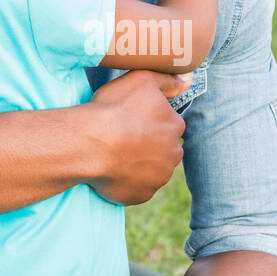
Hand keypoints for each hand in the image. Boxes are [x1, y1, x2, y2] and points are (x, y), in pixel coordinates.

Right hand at [84, 70, 186, 204]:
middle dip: (149, 145)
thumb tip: (188, 81)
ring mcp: (157, 178)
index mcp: (175, 126)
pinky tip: (112, 171)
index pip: (169, 124)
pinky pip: (138, 188)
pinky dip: (128, 182)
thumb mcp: (142, 80)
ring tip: (115, 155)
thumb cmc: (114, 109)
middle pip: (164, 149)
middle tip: (124, 138)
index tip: (131, 119)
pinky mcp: (141, 195)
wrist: (89, 144)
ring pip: (153, 170)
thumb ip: (168, 79)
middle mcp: (172, 155)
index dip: (150, 121)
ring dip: (140, 164)